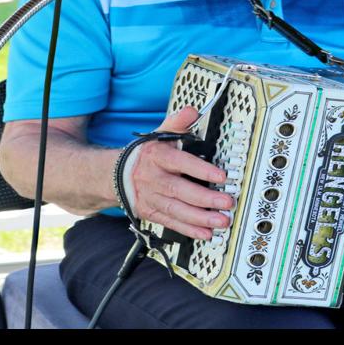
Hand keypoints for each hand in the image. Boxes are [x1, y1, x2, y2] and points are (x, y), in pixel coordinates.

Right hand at [128, 106, 232, 240]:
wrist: (116, 174)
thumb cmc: (147, 155)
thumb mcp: (159, 135)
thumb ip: (177, 123)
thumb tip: (192, 111)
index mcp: (157, 157)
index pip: (180, 162)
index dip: (200, 169)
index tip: (221, 176)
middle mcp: (153, 178)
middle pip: (179, 189)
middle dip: (205, 198)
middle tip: (227, 202)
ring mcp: (151, 197)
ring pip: (176, 209)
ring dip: (200, 218)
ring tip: (221, 221)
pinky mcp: (151, 212)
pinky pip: (170, 222)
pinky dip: (188, 229)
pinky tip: (205, 233)